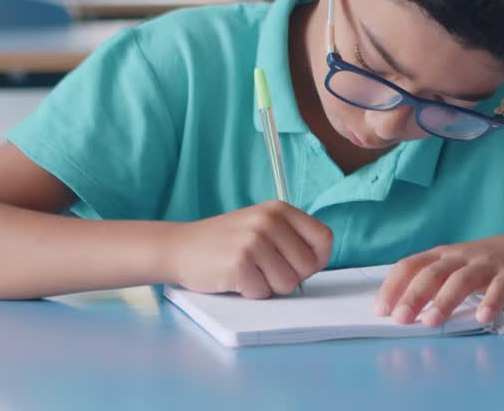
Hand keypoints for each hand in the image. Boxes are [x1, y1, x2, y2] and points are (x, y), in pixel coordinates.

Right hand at [163, 200, 332, 298]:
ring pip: (287, 284)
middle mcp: (269, 221)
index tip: (300, 266)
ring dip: (269, 286)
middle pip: (307, 266)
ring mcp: (253, 242)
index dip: (317, 260)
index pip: (324, 239)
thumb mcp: (262, 225)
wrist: (179, 246)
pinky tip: (234, 278)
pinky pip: (262, 293)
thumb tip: (319, 262)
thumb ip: (290, 238)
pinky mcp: (238, 264)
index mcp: (280, 210)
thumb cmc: (227, 242)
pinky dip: (250, 293)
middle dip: (290, 277)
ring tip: (249, 272)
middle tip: (264, 270)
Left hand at [374, 227, 503, 327]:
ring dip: (445, 300)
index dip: (393, 286)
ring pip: (461, 279)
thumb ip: (436, 283)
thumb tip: (404, 309)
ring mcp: (487, 264)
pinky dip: (490, 302)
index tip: (381, 309)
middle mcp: (461, 256)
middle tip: (400, 319)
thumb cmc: (491, 263)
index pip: (411, 265)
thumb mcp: (459, 266)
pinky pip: (499, 287)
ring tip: (432, 322)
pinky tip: (483, 318)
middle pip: (432, 273)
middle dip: (413, 296)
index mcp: (444, 255)